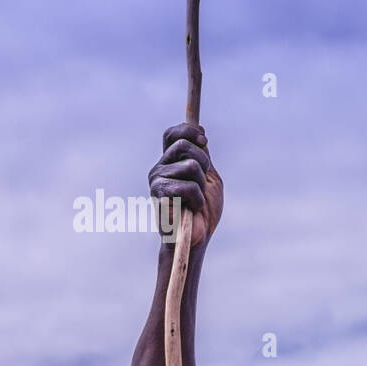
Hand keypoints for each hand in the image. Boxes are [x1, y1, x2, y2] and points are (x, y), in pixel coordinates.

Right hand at [148, 123, 222, 247]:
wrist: (198, 236)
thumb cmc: (204, 210)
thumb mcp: (209, 177)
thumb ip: (203, 155)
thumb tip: (199, 129)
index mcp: (171, 162)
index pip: (172, 134)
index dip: (188, 131)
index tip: (204, 139)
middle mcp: (160, 168)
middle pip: (184, 145)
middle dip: (203, 162)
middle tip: (202, 182)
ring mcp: (157, 180)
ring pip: (191, 166)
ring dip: (201, 185)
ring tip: (195, 200)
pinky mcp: (159, 194)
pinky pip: (189, 187)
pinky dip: (198, 199)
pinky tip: (191, 209)